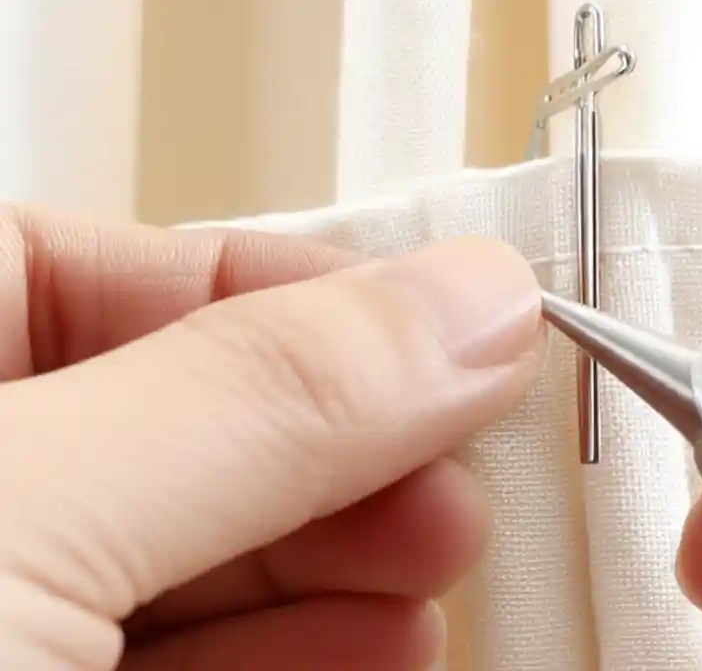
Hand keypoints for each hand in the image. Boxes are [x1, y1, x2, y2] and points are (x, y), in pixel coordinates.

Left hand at [0, 208, 545, 669]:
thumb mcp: (30, 511)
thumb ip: (254, 397)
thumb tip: (463, 303)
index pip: (86, 265)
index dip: (279, 285)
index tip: (439, 323)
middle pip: (168, 415)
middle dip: (337, 437)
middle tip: (453, 455)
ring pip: (187, 551)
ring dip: (344, 552)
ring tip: (442, 550)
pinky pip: (181, 667)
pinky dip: (298, 650)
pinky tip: (380, 640)